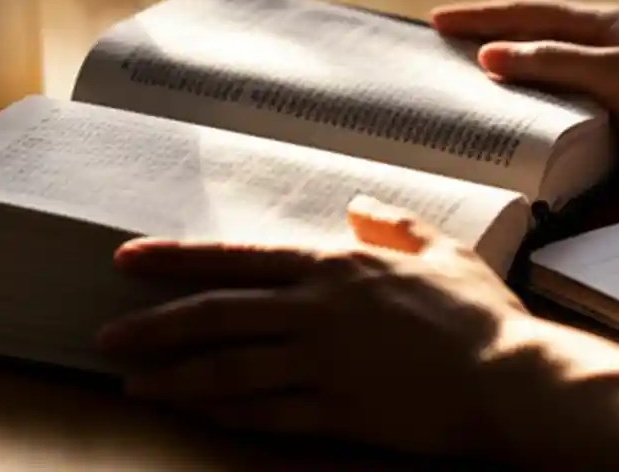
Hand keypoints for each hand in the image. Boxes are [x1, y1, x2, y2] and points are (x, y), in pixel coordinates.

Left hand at [97, 199, 530, 457]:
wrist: (512, 380)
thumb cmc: (480, 313)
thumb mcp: (441, 250)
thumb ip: (392, 224)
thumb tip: (359, 204)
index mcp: (334, 266)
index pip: (236, 258)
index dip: (175, 258)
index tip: (126, 258)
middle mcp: (314, 312)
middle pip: (214, 316)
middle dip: (153, 326)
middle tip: (106, 336)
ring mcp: (321, 365)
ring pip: (226, 370)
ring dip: (173, 378)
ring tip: (134, 384)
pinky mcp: (335, 413)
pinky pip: (263, 415)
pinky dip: (223, 415)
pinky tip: (195, 414)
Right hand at [430, 0, 618, 168]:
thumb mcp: (615, 75)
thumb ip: (553, 62)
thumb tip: (490, 55)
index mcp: (602, 24)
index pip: (527, 14)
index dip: (480, 17)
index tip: (436, 20)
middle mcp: (605, 44)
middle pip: (532, 33)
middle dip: (486, 35)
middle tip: (442, 44)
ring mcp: (614, 75)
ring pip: (546, 64)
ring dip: (507, 68)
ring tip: (466, 79)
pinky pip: (562, 95)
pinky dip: (533, 98)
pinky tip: (519, 116)